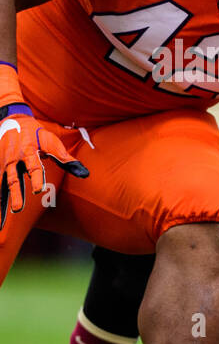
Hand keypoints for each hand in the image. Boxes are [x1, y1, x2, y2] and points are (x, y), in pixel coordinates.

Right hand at [0, 108, 87, 229]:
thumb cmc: (37, 135)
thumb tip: (86, 174)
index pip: (34, 167)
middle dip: (15, 195)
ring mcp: (2, 165)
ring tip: (0, 221)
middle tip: (17, 209)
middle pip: (13, 180)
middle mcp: (13, 160)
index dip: (36, 178)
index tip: (39, 190)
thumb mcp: (52, 143)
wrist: (13, 122)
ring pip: (1, 186)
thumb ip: (67, 160)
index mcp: (28, 152)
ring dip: (0, 203)